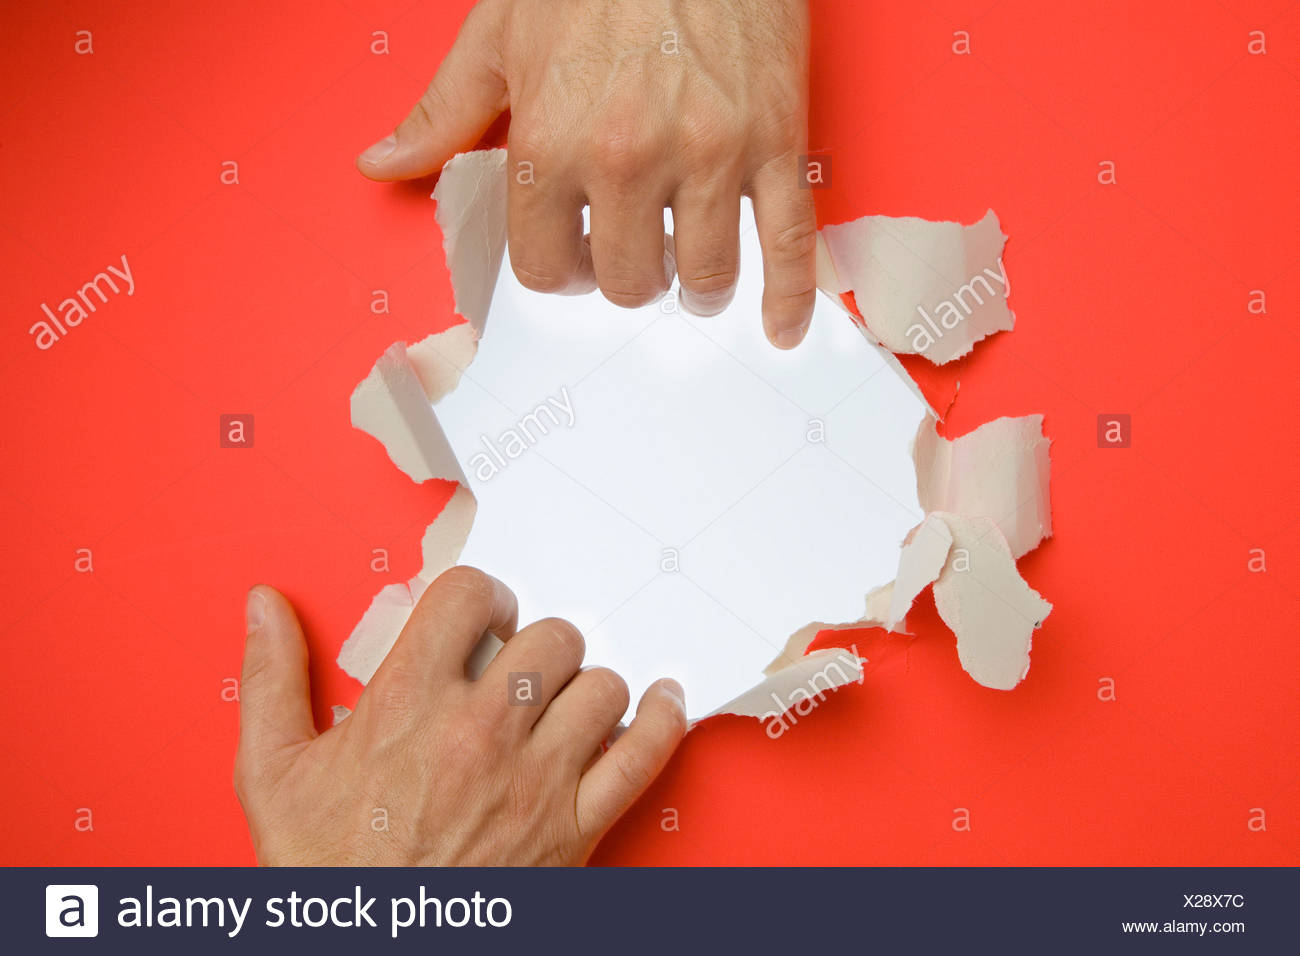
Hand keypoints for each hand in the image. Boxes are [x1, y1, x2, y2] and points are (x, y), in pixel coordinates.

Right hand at [234, 566, 686, 864]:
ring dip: (586, 682)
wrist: (366, 949)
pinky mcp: (574, 827)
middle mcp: (481, 732)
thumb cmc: (325, 872)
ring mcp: (536, 780)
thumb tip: (265, 606)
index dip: (481, 593)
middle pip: (548, 638)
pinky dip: (662, 722)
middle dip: (536, 640)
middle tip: (522, 662)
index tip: (482, 613)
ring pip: (599, 686)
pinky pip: (642, 757)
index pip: (469, 597)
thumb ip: (272, 678)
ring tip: (564, 698)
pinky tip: (660, 702)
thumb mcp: (273, 772)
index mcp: (410, 705)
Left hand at [358, 0, 815, 347]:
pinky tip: (778, 324)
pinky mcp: (775, 142)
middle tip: (631, 254)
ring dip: (693, 287)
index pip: (544, 265)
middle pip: (624, 280)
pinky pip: (788, 245)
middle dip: (624, 276)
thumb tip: (380, 164)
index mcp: (552, 139)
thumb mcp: (498, 31)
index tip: (569, 258)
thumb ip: (444, 111)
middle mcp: (628, 158)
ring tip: (692, 272)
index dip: (556, 269)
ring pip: (701, 276)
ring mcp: (709, 154)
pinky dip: (786, 297)